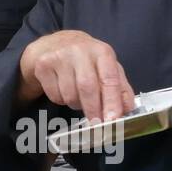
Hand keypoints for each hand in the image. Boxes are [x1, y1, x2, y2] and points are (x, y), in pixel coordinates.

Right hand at [17, 30, 134, 122]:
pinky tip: (62, 88)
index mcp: (102, 52)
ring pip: (69, 95)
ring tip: (78, 96)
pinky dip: (61, 100)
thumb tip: (128, 109)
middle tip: (96, 125)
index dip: (112, 101)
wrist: (53, 45)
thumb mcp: (107, 68)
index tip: (113, 119)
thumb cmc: (85, 60)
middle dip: (93, 110)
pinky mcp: (43, 65)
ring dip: (76, 104)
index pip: (109, 78)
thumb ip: (120, 88)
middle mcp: (80, 50)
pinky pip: (55, 95)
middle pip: (87, 87)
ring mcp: (59, 56)